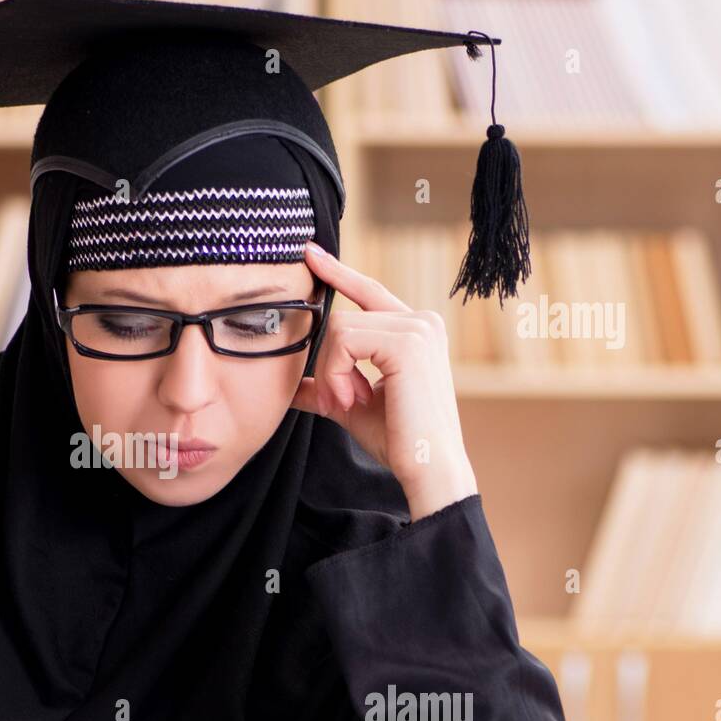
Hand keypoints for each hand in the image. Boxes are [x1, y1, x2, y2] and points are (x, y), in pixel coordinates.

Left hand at [292, 241, 477, 521]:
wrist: (428, 467)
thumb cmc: (399, 440)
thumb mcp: (352, 405)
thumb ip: (326, 387)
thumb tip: (292, 387)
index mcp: (414, 330)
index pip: (368, 293)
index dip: (338, 273)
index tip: (310, 253)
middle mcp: (421, 320)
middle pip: (344, 319)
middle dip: (330, 364)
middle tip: (340, 401)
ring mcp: (418, 328)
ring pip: (340, 330)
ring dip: (333, 372)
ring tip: (348, 402)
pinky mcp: (409, 341)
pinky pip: (345, 341)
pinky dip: (337, 373)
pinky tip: (352, 398)